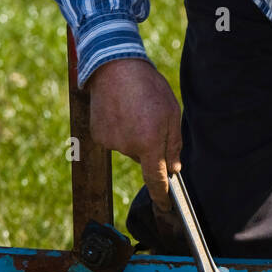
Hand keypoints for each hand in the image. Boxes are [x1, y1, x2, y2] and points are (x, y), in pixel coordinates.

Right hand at [87, 58, 181, 210]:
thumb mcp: (172, 113)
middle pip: (143, 158)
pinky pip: (114, 140)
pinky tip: (120, 111)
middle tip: (150, 118)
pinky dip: (119, 130)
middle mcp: (128, 147)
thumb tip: (173, 169)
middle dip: (150, 145)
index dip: (161, 194)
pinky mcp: (98, 135)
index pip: (156, 178)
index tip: (165, 205)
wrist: (114, 66)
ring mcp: (110, 142)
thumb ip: (173, 145)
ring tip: (134, 109)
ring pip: (129, 148)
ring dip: (134, 136)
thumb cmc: (149, 87)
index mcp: (149, 143)